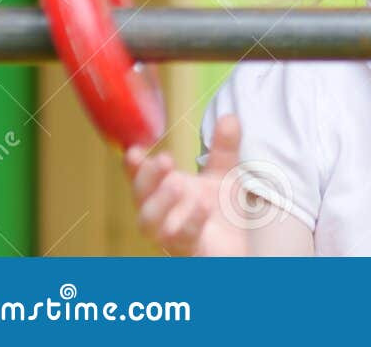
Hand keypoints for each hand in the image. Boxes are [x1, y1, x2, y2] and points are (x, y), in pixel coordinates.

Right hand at [124, 114, 248, 255]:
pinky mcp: (187, 253)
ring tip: (177, 184)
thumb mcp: (224, 175)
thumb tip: (230, 117)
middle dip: (146, 179)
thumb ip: (224, 148)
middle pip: (140, 197)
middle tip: (163, 160)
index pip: (141, 176)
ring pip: (149, 224)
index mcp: (164, 191)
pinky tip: (202, 207)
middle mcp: (160, 214)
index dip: (134, 165)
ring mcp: (169, 235)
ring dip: (160, 203)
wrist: (236, 250)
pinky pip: (181, 240)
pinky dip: (190, 223)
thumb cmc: (220, 214)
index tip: (135, 150)